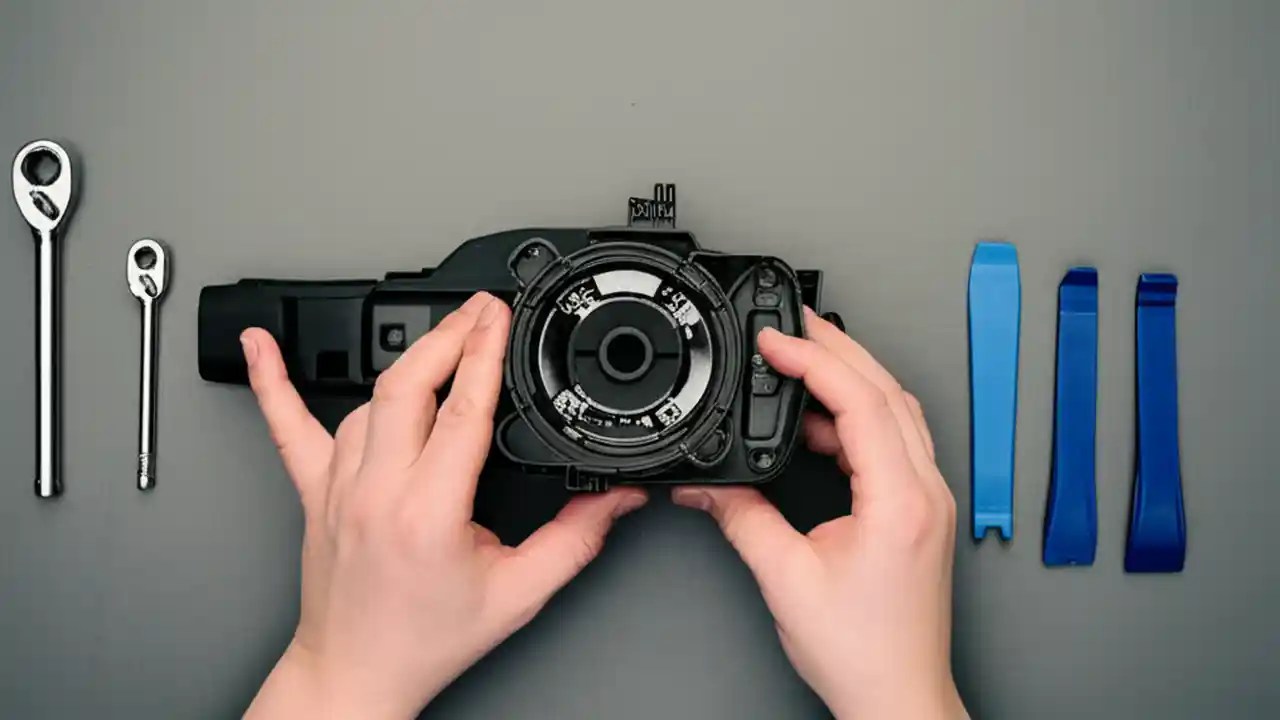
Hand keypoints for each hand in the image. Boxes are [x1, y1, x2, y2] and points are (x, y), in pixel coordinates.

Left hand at [242, 293, 646, 718]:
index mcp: (428, 513)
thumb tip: (616, 501)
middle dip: (449, 336)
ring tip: (440, 339)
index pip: (462, 412)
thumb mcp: (517, 595)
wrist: (357, 674)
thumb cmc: (425, 641)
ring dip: (407, 362)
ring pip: (367, 399)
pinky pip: (285, 427)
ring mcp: (336, 486)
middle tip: (479, 309)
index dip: (485, 355)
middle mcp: (376, 491)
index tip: (500, 318)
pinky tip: (260, 347)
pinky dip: (272, 382)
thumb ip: (574, 541)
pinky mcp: (311, 490)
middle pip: (408, 386)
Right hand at [673, 309, 963, 718]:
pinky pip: (894, 442)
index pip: (862, 401)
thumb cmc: (862, 652)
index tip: (775, 341)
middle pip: (888, 391)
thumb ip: (742, 518)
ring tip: (800, 365)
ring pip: (896, 412)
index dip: (815, 361)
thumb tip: (708, 485)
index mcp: (900, 501)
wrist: (897, 695)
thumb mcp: (786, 578)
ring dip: (850, 380)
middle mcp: (926, 492)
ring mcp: (929, 500)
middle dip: (837, 348)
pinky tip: (818, 426)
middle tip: (793, 324)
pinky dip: (856, 419)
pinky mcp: (920, 510)